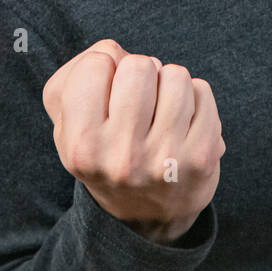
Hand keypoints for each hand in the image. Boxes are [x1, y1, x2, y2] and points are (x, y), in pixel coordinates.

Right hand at [42, 39, 225, 243]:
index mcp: (81, 147)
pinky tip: (182, 122)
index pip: (94, 65)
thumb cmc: (105, 154)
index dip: (102, 70)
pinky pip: (202, 90)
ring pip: (175, 74)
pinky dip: (193, 97)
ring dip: (168, 84)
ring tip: (160, 111)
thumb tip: (114, 52)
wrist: (144, 217)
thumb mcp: (69, 125)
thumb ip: (77, 76)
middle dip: (139, 73)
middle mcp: (122, 157)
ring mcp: (166, 159)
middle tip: (138, 102)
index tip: (106, 95)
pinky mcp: (202, 157)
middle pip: (139, 65)